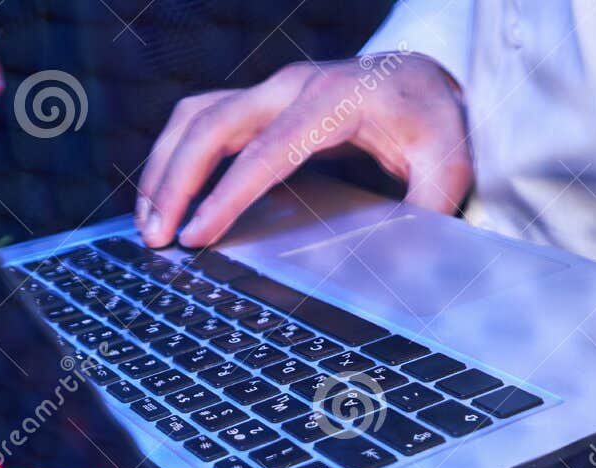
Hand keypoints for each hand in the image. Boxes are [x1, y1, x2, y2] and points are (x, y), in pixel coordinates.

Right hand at [135, 53, 472, 249]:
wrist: (424, 80)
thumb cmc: (433, 123)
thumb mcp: (448, 165)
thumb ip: (428, 205)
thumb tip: (407, 258)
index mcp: (334, 101)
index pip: (266, 151)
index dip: (227, 195)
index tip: (197, 235)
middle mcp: (292, 88)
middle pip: (211, 125)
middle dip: (175, 182)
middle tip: (156, 239)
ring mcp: (270, 92)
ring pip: (194, 118)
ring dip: (163, 168)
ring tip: (147, 225)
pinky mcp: (258, 106)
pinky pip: (200, 122)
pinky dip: (174, 158)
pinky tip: (164, 201)